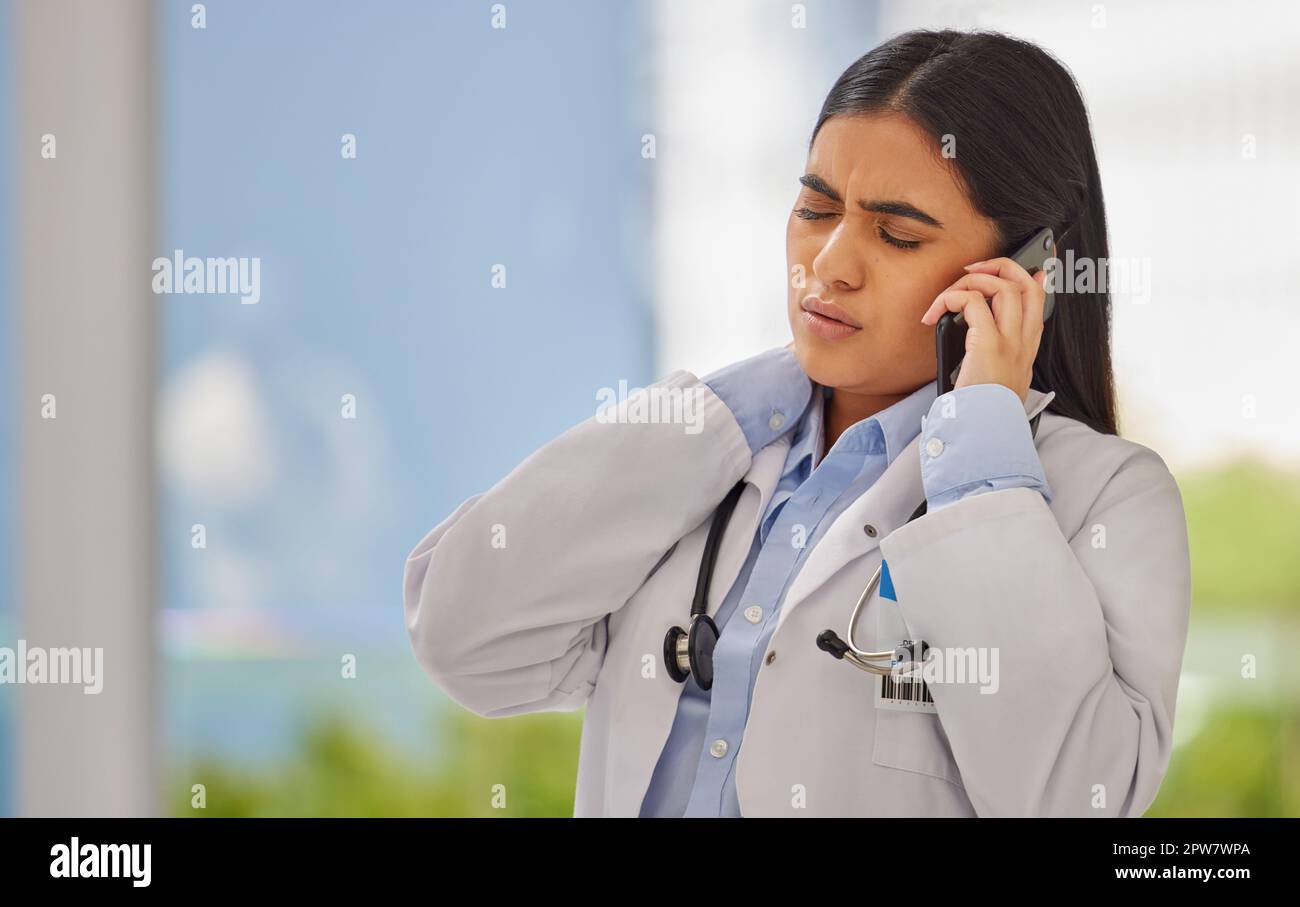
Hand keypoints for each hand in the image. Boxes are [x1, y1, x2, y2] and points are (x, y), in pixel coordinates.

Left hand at [919, 257, 1048, 401]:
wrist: (986, 434)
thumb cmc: (985, 411)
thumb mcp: (1001, 384)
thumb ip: (997, 360)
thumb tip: (979, 340)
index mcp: (1027, 350)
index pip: (1041, 301)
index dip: (1034, 277)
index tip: (1029, 266)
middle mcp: (1024, 342)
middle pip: (1026, 284)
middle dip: (1001, 266)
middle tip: (973, 269)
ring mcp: (1010, 342)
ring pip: (1003, 286)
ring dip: (971, 280)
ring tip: (947, 296)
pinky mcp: (989, 345)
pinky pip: (973, 302)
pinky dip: (952, 298)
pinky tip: (934, 314)